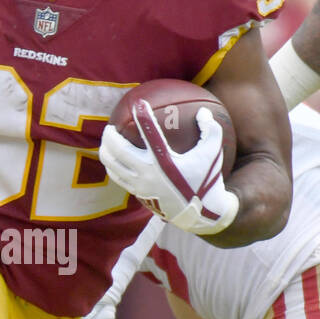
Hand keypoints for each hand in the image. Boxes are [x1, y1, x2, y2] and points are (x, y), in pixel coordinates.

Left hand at [99, 103, 238, 235]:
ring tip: (106, 144)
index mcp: (165, 162)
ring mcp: (140, 186)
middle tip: (109, 127)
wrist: (201, 215)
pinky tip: (114, 161)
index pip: (150, 133)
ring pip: (113, 166)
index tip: (139, 103)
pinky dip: (113, 167)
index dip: (144, 116)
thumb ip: (211, 129)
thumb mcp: (213, 153)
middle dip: (110, 136)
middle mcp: (148, 173)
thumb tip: (204, 111)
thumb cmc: (207, 180)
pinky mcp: (138, 195)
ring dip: (106, 152)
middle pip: (118, 150)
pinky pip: (118, 178)